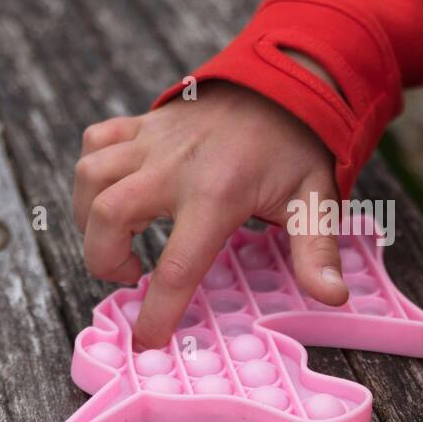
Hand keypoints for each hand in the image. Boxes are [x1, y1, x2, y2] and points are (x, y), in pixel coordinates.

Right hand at [73, 82, 348, 347]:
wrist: (285, 81)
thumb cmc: (298, 147)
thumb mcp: (316, 199)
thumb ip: (317, 251)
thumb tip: (333, 297)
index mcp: (217, 194)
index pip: (176, 266)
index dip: (157, 312)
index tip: (146, 340)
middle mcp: (175, 166)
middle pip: (106, 217)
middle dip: (103, 261)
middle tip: (132, 277)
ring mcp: (153, 141)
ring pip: (90, 178)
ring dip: (89, 218)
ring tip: (118, 239)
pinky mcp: (144, 123)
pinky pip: (95, 143)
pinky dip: (91, 172)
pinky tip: (114, 192)